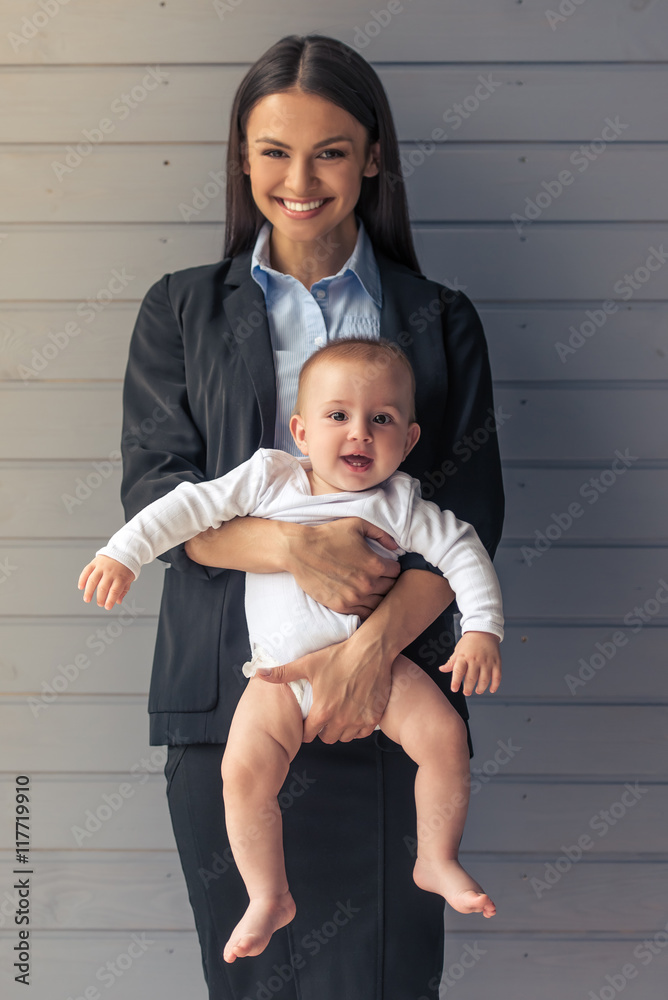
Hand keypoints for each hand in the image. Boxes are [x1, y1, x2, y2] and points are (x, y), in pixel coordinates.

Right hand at [78, 555, 135, 609]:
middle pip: (103, 587)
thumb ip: (123, 590)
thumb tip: (118, 601)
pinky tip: (81, 587)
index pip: (114, 591)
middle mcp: (110, 572)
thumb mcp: (129, 578)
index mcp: (120, 577)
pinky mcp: (95, 562)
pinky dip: (82, 579)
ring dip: (88, 591)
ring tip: (87, 599)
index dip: (110, 600)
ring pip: (92, 580)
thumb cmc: (126, 567)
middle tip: (99, 604)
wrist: (123, 551)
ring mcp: (102, 567)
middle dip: (100, 598)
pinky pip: (86, 571)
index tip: (107, 607)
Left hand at [256, 630, 392, 742]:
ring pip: (344, 737)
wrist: (371, 650)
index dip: (306, 729)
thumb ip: (283, 673)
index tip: (308, 721)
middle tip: (323, 716)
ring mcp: (359, 720)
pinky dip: (356, 727)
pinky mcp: (373, 717)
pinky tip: (353, 713)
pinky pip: (361, 733)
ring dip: (340, 730)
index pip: (309, 735)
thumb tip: (260, 673)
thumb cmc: (340, 656)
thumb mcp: (308, 663)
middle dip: (323, 730)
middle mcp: (341, 720)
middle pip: (327, 738)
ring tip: (338, 715)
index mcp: (323, 711)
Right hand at [285, 517, 399, 618]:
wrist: (300, 551)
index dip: (392, 568)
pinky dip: (366, 608)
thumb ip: (380, 533)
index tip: (385, 566)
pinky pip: (364, 614)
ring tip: (370, 589)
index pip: (397, 572)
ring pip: (380, 605)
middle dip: (387, 582)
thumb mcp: (356, 525)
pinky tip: (361, 599)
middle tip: (379, 578)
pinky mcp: (341, 606)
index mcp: (375, 564)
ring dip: (378, 597)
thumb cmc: (328, 536)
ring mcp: (355, 597)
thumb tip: (395, 547)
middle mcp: (368, 584)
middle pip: (391, 589)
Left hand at [440, 631, 501, 695]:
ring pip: (484, 680)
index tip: (454, 689)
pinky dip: (495, 685)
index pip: (458, 671)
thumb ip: (451, 662)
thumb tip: (441, 669)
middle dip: (468, 688)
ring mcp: (487, 661)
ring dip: (481, 688)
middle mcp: (475, 660)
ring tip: (477, 691)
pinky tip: (491, 689)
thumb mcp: (458, 650)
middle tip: (466, 692)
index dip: (455, 681)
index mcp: (464, 656)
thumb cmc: (469, 642)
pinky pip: (497, 677)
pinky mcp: (497, 663)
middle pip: (471, 678)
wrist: (484, 631)